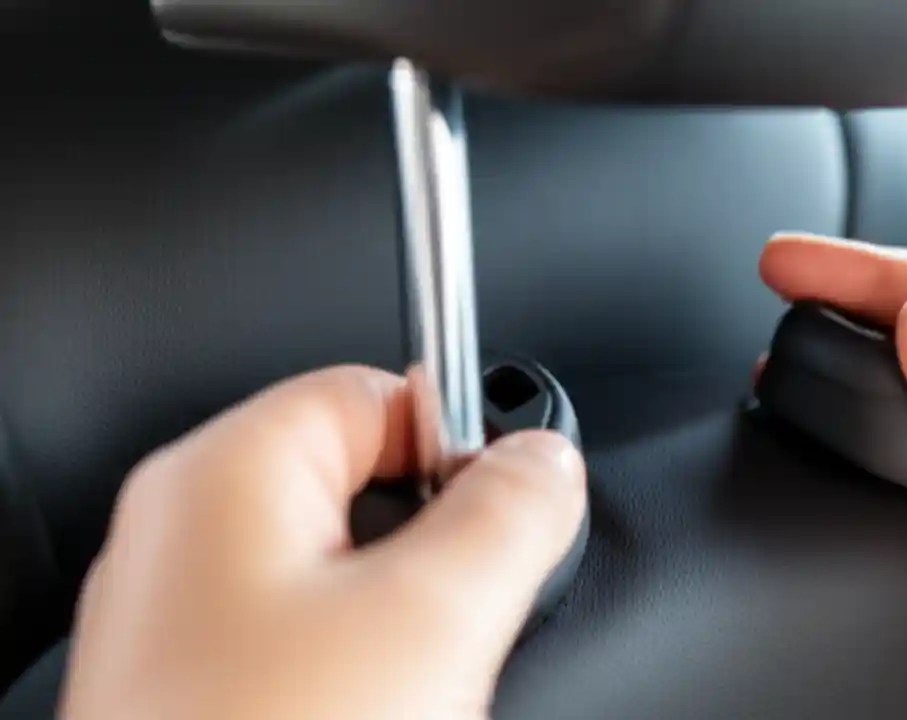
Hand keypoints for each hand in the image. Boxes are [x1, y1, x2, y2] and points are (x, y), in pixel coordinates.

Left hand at [60, 367, 586, 719]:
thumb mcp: (435, 617)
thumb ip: (510, 510)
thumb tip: (543, 461)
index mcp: (221, 478)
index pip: (375, 391)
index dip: (460, 439)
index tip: (513, 500)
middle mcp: (187, 540)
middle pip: (361, 481)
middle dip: (439, 542)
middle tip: (468, 612)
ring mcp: (188, 625)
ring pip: (344, 573)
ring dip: (409, 615)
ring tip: (422, 684)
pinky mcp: (206, 695)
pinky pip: (313, 643)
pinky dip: (367, 667)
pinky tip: (384, 716)